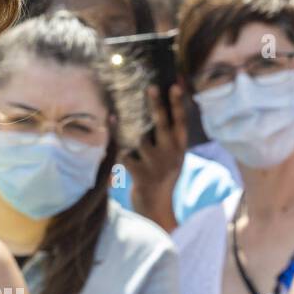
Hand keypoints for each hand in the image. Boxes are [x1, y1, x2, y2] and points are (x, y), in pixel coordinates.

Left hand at [126, 83, 188, 231]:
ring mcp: (157, 166)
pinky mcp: (141, 175)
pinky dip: (118, 142)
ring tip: (129, 135)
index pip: (181, 122)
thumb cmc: (161, 177)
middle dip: (157, 105)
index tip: (176, 84)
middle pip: (163, 125)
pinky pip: (125, 153)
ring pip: (140, 139)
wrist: (156, 209)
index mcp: (180, 149)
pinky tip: (113, 128)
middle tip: (151, 87)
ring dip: (132, 136)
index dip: (178, 103)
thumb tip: (158, 109)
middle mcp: (171, 155)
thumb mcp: (173, 158)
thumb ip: (169, 138)